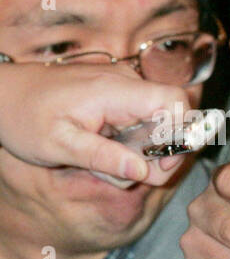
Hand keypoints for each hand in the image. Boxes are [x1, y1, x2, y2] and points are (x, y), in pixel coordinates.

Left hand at [0, 62, 189, 184]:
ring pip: (157, 124)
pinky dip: (131, 143)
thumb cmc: (24, 117)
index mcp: (115, 91)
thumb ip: (103, 158)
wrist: (2, 93)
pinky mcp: (118, 96)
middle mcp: (125, 84)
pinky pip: (141, 122)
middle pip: (172, 119)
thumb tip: (143, 172)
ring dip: (141, 152)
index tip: (160, 161)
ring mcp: (123, 88)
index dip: (182, 133)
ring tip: (107, 162)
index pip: (176, 102)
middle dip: (159, 153)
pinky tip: (105, 150)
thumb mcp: (58, 145)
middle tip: (128, 174)